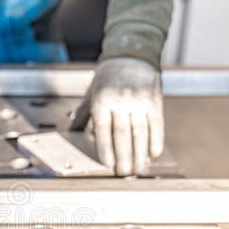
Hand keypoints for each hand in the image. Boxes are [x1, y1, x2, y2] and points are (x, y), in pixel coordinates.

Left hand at [75, 58, 163, 175]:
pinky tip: (154, 153)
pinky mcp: (154, 99)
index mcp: (102, 99)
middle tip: (124, 173)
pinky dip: (156, 140)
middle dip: (124, 156)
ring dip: (140, 153)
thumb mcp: (92, 92)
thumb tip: (72, 131)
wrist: (131, 55)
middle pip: (122, 134)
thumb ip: (84, 113)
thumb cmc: (108, 77)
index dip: (105, 148)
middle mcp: (120, 100)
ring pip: (140, 132)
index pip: (103, 128)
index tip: (108, 164)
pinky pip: (156, 124)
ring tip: (140, 168)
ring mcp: (139, 100)